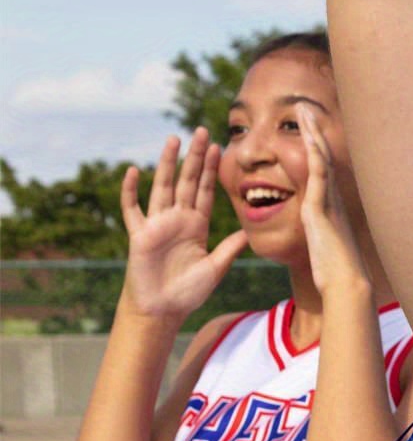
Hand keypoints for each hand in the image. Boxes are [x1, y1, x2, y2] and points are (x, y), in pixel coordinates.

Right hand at [120, 131, 247, 320]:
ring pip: (163, 187)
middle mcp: (177, 219)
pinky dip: (131, 191)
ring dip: (167, 163)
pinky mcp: (140, 235)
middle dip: (194, 157)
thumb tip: (252, 232)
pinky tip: (133, 171)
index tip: (219, 146)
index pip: (205, 190)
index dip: (211, 169)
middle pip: (186, 181)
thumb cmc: (188, 291)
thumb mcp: (216, 267)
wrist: (163, 310)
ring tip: (173, 139)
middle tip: (201, 130)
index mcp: (197, 224)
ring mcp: (157, 224)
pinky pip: (133, 210)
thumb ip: (231, 248)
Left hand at [299, 106, 368, 297]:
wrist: (345, 282)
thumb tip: (318, 234)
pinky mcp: (320, 208)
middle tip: (305, 107)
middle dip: (312, 131)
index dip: (313, 146)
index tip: (306, 126)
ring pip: (320, 159)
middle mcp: (330, 198)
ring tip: (303, 111)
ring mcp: (327, 201)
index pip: (319, 169)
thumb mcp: (323, 246)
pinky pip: (317, 176)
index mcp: (326, 205)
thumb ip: (319, 234)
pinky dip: (314, 155)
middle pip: (322, 156)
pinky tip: (309, 139)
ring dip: (312, 134)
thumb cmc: (334, 271)